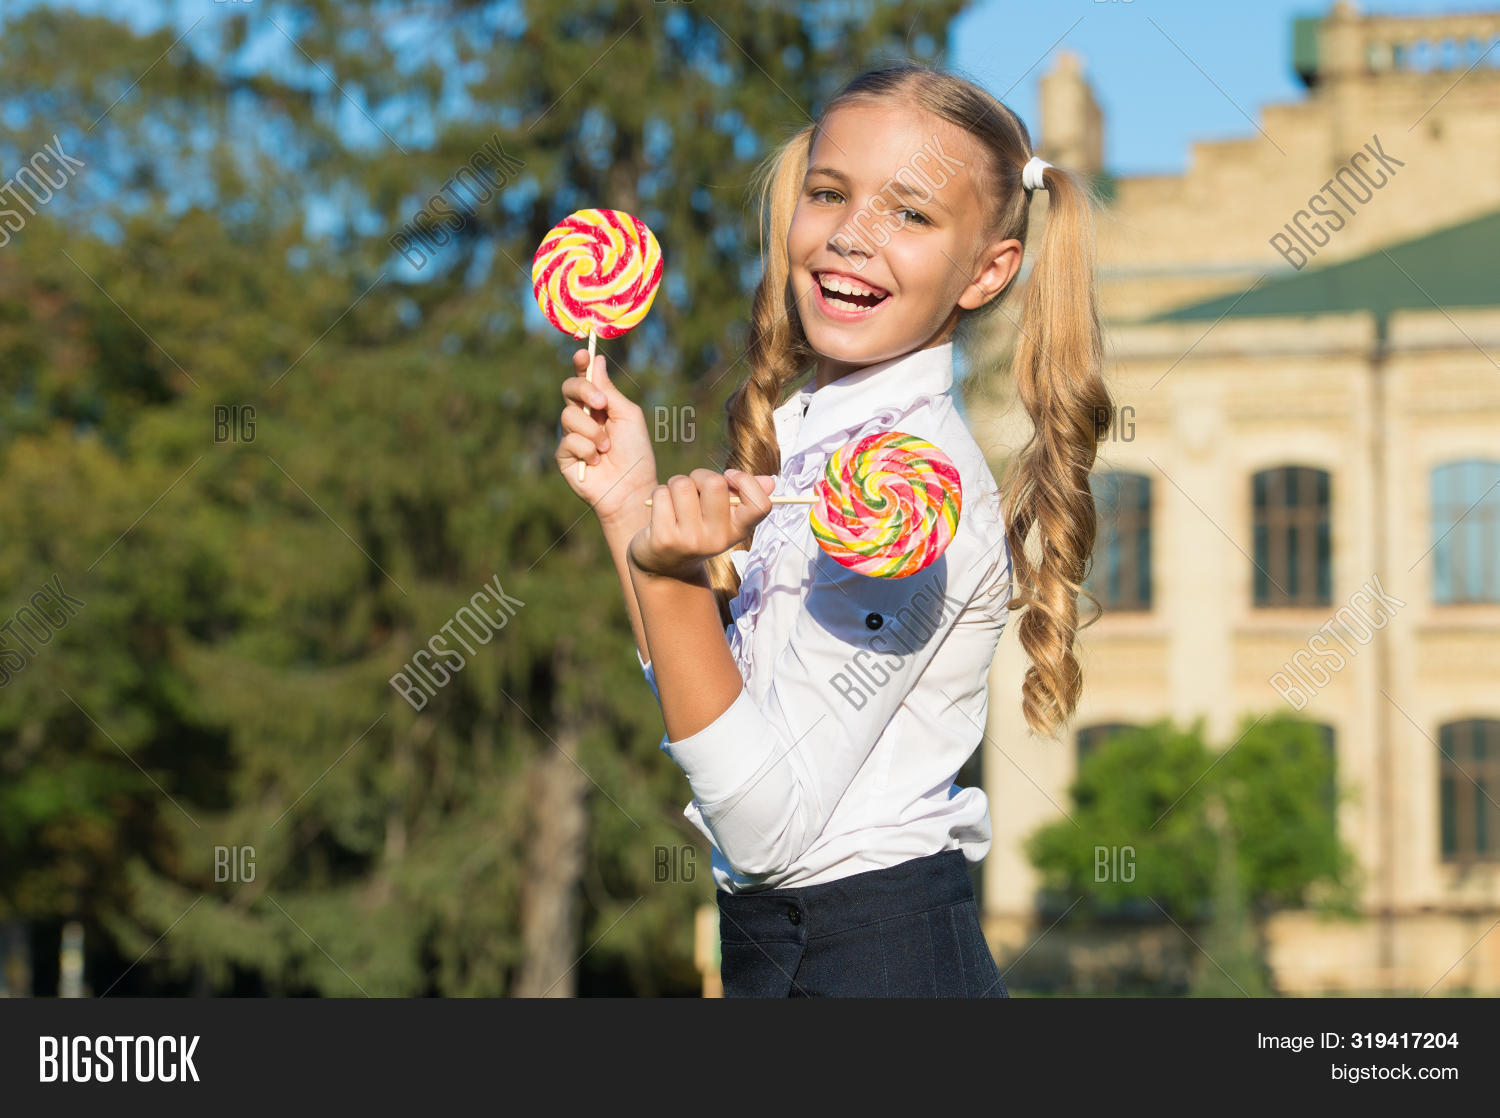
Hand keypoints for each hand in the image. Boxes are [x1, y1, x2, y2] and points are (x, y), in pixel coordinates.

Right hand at [556, 349, 657, 522]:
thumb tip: (596, 360)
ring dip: (593, 431)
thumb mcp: (628, 416)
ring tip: (607, 447)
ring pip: (569, 416)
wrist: (631, 487)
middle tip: (601, 403)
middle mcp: (583, 417)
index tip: (583, 354)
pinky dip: (587, 450)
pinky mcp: (564, 456)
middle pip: (569, 389)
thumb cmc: (636, 452)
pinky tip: (597, 461)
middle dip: (583, 391)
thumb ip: (610, 390)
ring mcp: (571, 436)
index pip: (584, 378)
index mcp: (600, 405)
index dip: (581, 364)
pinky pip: (568, 441)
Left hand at [628, 469, 776, 579]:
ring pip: (682, 484)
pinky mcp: (665, 539)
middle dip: (700, 476)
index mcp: (738, 530)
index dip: (746, 481)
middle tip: (695, 488)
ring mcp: (691, 540)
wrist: (667, 566)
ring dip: (675, 484)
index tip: (730, 476)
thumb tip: (770, 481)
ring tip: (676, 500)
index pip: (760, 505)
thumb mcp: (724, 517)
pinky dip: (659, 495)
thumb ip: (745, 496)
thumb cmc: (699, 529)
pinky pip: (660, 495)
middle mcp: (718, 539)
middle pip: (714, 483)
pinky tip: (662, 511)